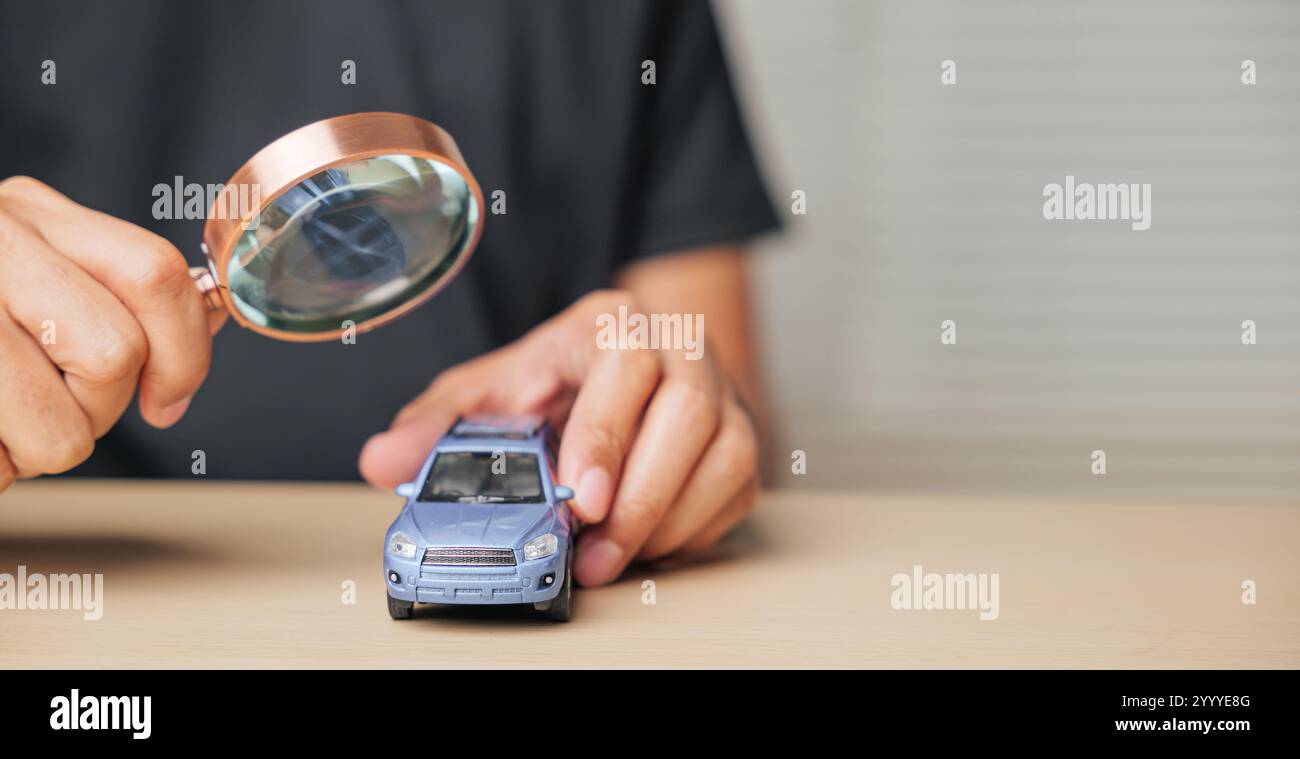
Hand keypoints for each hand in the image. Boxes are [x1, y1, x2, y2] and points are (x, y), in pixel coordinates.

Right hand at [0, 176, 219, 492]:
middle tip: (55, 409)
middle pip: (113, 354)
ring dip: (40, 449)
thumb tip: (210, 326)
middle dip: (101, 410)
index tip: (169, 401)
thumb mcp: (33, 272)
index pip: (156, 274)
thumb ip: (116, 293)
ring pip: (61, 426)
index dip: (185, 353)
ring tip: (2, 425)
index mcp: (28, 214)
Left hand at [359, 289, 758, 585]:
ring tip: (611, 560)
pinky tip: (647, 546)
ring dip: (669, 519)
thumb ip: (438, 424)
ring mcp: (723, 392)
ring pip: (727, 453)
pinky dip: (694, 528)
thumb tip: (383, 460)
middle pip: (689, 412)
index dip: (607, 433)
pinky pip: (737, 488)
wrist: (625, 370)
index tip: (581, 497)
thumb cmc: (557, 382)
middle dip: (641, 494)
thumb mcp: (491, 391)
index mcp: (615, 322)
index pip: (626, 364)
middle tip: (593, 552)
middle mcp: (683, 348)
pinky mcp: (743, 437)